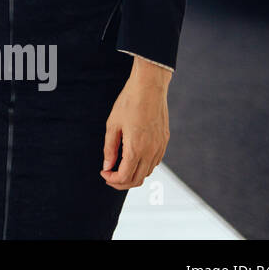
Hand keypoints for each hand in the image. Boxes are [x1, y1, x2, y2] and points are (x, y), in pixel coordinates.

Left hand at [100, 57, 170, 189]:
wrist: (149, 87)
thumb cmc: (129, 103)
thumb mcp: (113, 125)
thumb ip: (109, 148)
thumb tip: (107, 166)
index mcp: (136, 148)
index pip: (125, 177)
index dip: (112, 179)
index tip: (104, 172)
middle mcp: (151, 151)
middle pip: (137, 180)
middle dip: (121, 182)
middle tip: (109, 175)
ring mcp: (160, 147)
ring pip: (147, 172)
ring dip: (133, 175)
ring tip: (119, 167)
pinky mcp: (164, 141)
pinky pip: (154, 162)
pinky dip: (143, 166)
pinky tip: (133, 158)